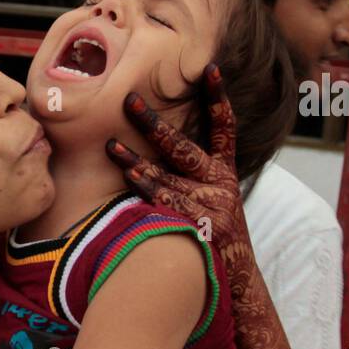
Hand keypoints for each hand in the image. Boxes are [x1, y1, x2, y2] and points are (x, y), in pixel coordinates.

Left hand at [105, 64, 255, 297]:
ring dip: (136, 159)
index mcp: (226, 173)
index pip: (225, 128)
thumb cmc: (216, 234)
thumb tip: (162, 145)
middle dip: (155, 125)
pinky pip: (165, 202)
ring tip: (111, 144)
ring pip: (168, 176)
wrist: (237, 280)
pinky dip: (145, 188)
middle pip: (186, 148)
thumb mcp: (217, 200)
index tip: (210, 69)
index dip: (218, 98)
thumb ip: (197, 174)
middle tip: (130, 101)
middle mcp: (220, 185)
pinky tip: (128, 173)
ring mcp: (211, 207)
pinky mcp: (199, 227)